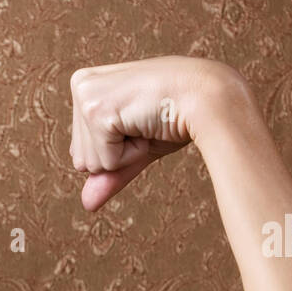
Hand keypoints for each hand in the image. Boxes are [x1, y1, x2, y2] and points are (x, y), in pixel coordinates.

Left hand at [69, 56, 235, 210]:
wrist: (211, 100)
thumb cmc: (179, 116)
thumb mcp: (137, 145)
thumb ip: (110, 172)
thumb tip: (87, 205)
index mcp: (85, 85)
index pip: (82, 150)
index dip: (117, 148)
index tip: (141, 119)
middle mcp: (80, 86)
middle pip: (80, 159)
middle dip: (118, 153)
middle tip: (146, 122)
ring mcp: (86, 98)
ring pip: (90, 164)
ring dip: (125, 153)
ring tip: (147, 122)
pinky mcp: (96, 112)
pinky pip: (105, 162)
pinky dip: (131, 154)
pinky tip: (147, 125)